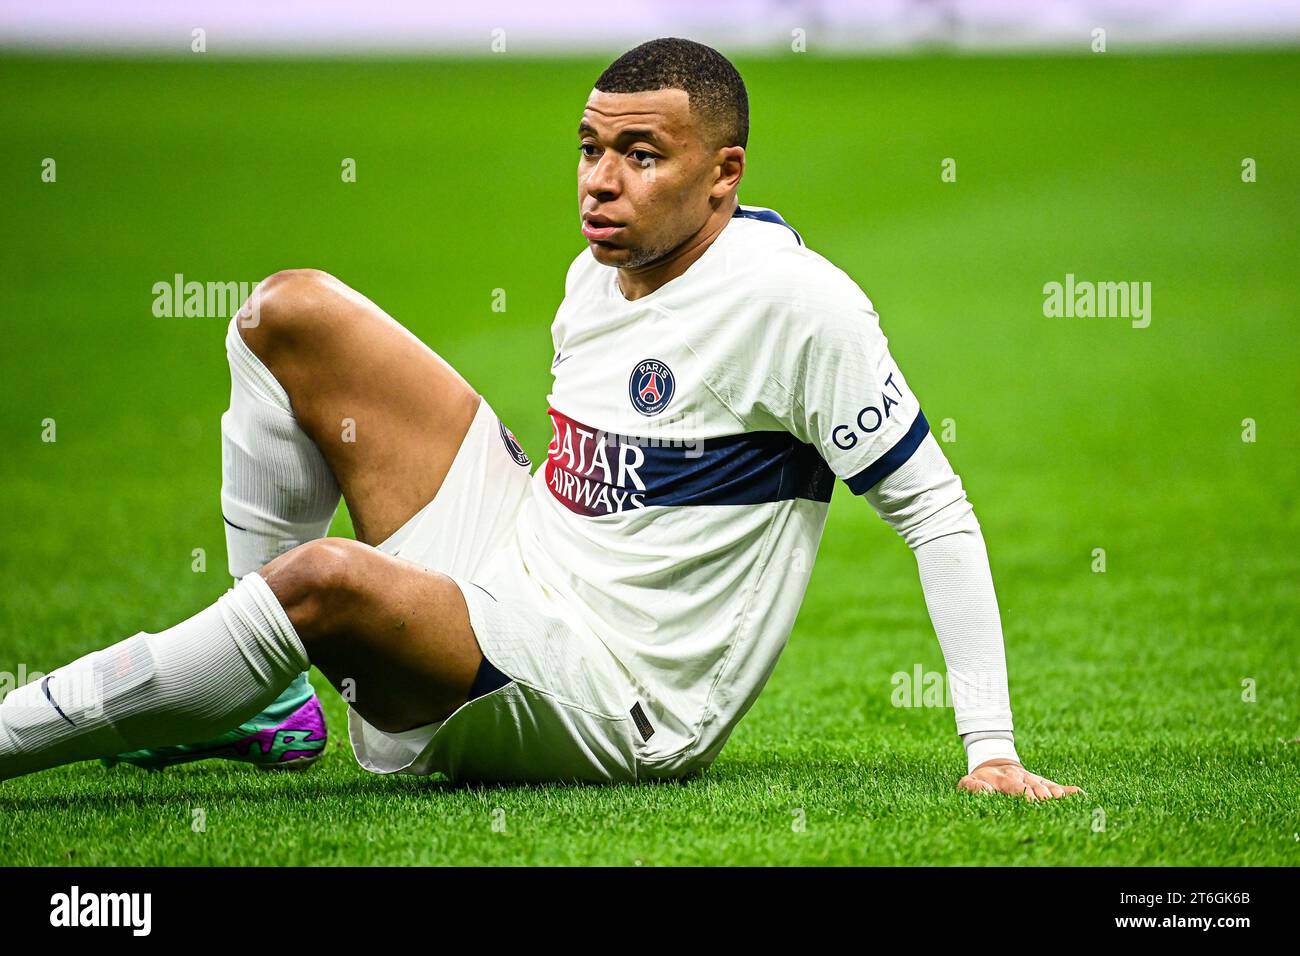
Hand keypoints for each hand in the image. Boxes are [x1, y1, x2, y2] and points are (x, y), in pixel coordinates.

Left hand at [958, 758, 1082, 800]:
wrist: (994, 763)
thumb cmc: (981, 780)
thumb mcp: (969, 781)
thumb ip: (971, 786)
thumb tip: (984, 790)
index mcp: (1004, 779)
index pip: (1016, 786)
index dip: (1024, 793)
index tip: (1032, 800)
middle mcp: (1022, 778)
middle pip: (1034, 786)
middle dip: (1041, 794)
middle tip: (1048, 801)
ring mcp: (1033, 781)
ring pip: (1046, 785)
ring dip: (1054, 792)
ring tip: (1062, 798)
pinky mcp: (1043, 784)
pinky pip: (1056, 786)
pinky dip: (1068, 791)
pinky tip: (1080, 795)